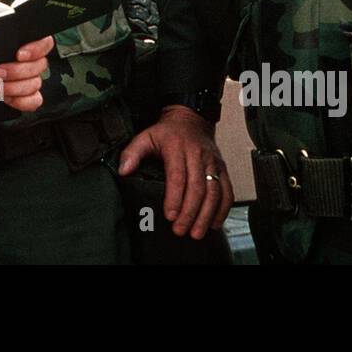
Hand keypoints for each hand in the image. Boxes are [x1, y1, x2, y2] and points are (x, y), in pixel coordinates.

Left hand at [0, 35, 54, 112]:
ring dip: (15, 86)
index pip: (45, 43)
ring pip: (35, 83)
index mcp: (27, 42)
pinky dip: (21, 100)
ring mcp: (31, 78)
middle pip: (40, 65)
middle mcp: (33, 61)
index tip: (19, 53)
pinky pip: (35, 100)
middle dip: (17, 71)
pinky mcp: (27, 95)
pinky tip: (5, 97)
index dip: (35, 49)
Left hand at [117, 105, 232, 238]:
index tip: (169, 216)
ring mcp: (212, 162)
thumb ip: (132, 153)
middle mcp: (197, 155)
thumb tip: (124, 170)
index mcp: (177, 147)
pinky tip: (214, 223)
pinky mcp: (222, 168)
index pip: (178, 176)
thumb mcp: (146, 136)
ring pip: (214, 191)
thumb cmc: (167, 132)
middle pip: (197, 187)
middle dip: (189, 212)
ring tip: (196, 232)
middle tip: (181, 229)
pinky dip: (223, 208)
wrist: (191, 119)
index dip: (174, 198)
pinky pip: (227, 190)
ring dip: (206, 214)